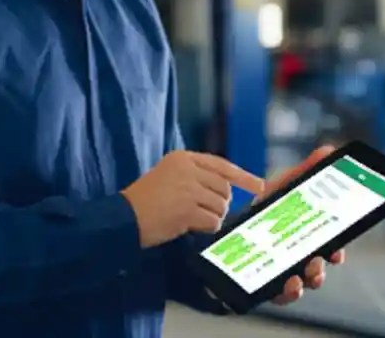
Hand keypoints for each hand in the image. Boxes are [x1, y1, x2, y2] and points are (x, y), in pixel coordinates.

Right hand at [121, 151, 264, 248]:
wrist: (124, 217)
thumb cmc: (145, 200)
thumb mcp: (169, 175)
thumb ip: (195, 176)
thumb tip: (226, 190)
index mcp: (182, 158)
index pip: (221, 165)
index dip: (243, 177)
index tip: (259, 186)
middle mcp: (187, 170)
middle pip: (224, 189)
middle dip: (219, 204)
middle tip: (203, 212)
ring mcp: (188, 189)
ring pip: (220, 206)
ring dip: (212, 217)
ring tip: (192, 219)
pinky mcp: (187, 209)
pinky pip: (212, 221)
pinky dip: (207, 227)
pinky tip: (191, 227)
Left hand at [255, 145, 349, 306]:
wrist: (230, 222)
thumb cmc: (265, 206)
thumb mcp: (284, 186)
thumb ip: (305, 171)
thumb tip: (328, 149)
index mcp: (307, 238)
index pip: (329, 249)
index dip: (336, 251)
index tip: (338, 250)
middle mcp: (298, 258)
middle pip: (317, 270)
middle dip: (321, 270)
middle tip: (320, 261)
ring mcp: (282, 272)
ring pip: (301, 285)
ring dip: (306, 283)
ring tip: (301, 277)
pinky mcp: (264, 282)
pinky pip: (278, 294)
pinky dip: (285, 293)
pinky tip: (284, 285)